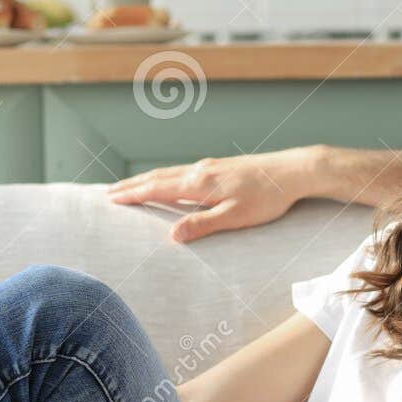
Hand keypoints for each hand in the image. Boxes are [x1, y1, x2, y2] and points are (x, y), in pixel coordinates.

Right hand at [106, 147, 320, 242]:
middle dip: (131, 186)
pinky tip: (169, 181)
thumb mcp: (235, 217)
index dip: (133, 195)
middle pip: (157, 177)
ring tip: (130, 185)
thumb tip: (172, 235)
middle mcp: (199, 171)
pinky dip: (165, 176)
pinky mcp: (221, 166)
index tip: (110, 199)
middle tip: (107, 192)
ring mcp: (210, 166)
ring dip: (146, 179)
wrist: (293, 171)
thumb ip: (203, 225)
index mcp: (199, 184)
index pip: (157, 190)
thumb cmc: (267, 197)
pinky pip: (183, 171)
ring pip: (169, 172)